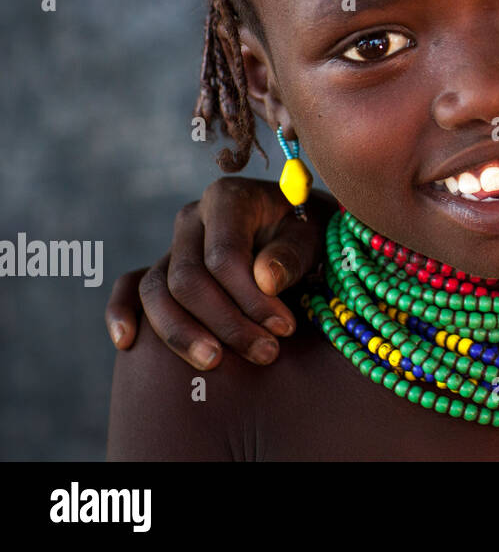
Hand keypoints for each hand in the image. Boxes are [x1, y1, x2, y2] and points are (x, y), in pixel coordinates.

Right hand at [104, 176, 331, 369]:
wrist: (300, 228)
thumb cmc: (307, 232)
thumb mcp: (313, 236)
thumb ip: (291, 255)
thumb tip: (265, 280)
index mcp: (228, 198)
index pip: (224, 256)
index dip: (250, 298)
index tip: (283, 328)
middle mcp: (193, 218)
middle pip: (187, 278)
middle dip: (225, 322)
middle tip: (265, 353)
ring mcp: (174, 244)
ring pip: (156, 290)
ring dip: (182, 333)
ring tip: (214, 363)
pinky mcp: (162, 267)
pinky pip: (130, 287)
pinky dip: (121, 312)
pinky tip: (127, 342)